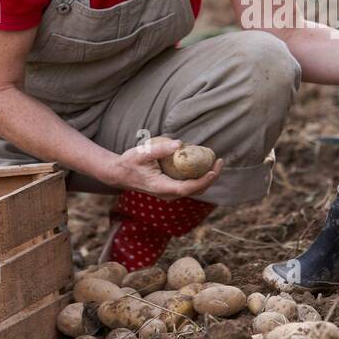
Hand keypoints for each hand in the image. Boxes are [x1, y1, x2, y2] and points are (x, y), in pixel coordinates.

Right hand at [105, 137, 223, 199]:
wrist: (118, 174)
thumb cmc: (129, 163)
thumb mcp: (142, 153)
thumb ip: (160, 149)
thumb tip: (180, 143)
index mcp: (161, 188)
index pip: (188, 188)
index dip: (203, 181)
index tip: (214, 170)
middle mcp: (167, 194)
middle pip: (195, 190)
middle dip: (210, 177)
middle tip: (219, 161)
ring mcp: (169, 194)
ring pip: (194, 190)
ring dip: (206, 177)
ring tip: (215, 162)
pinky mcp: (170, 189)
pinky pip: (189, 186)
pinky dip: (199, 177)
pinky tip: (203, 164)